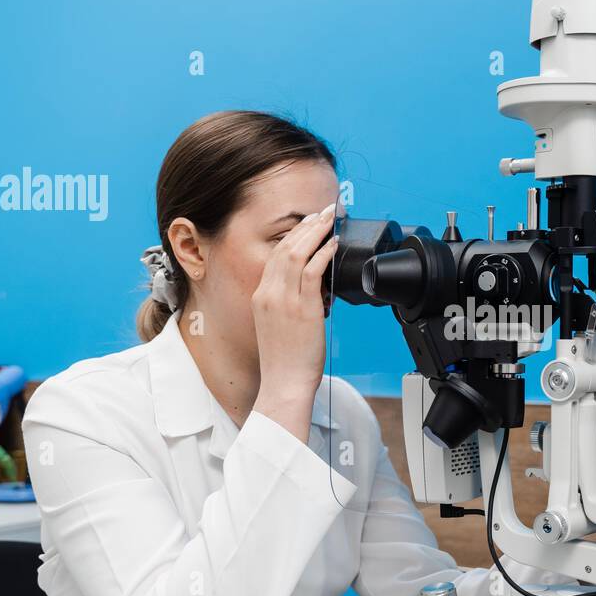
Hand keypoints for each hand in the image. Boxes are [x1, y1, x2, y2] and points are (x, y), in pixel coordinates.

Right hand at [252, 203, 338, 435]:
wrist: (283, 382)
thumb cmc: (285, 360)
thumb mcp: (278, 324)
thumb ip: (288, 302)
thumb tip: (312, 287)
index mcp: (261, 296)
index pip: (275, 255)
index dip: (293, 236)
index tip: (308, 224)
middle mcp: (268, 293)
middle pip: (284, 248)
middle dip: (305, 226)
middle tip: (322, 213)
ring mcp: (283, 300)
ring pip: (296, 253)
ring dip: (316, 233)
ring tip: (330, 220)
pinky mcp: (302, 308)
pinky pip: (312, 271)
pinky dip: (323, 254)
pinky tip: (334, 245)